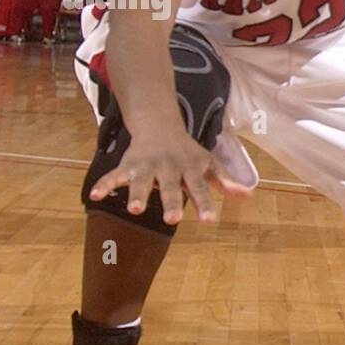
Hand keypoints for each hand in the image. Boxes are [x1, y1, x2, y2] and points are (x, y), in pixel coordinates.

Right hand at [87, 125, 252, 224]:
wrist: (160, 124)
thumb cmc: (187, 152)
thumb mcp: (207, 164)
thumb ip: (224, 182)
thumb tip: (248, 196)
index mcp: (190, 169)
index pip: (200, 189)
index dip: (205, 204)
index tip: (209, 220)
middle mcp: (169, 168)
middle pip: (170, 187)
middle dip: (170, 202)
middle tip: (172, 220)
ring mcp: (147, 166)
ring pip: (142, 181)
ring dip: (138, 194)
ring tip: (135, 209)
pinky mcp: (129, 165)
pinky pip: (114, 175)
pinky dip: (105, 185)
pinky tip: (95, 196)